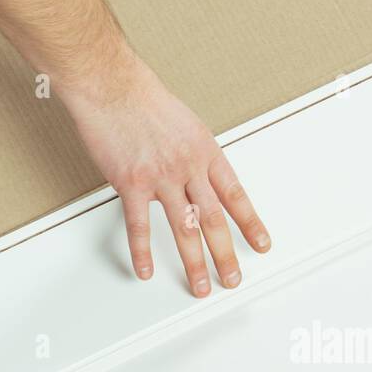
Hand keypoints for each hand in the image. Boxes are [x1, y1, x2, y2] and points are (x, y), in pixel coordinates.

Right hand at [65, 59, 269, 296]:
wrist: (111, 83)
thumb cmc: (142, 97)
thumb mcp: (185, 122)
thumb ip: (194, 154)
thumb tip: (200, 176)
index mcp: (206, 152)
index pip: (236, 196)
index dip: (251, 223)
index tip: (261, 244)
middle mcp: (188, 167)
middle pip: (214, 220)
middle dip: (226, 254)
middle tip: (233, 279)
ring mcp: (161, 177)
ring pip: (184, 229)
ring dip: (195, 263)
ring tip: (202, 287)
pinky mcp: (131, 183)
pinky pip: (139, 226)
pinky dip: (142, 252)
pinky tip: (146, 270)